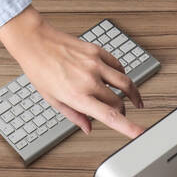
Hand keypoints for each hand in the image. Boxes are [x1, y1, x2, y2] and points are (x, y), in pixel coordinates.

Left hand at [0, 6, 144, 137]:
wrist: (35, 42)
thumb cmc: (39, 69)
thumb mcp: (53, 99)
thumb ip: (74, 115)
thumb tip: (88, 127)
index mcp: (77, 96)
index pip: (110, 116)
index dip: (129, 127)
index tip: (141, 133)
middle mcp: (89, 80)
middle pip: (119, 102)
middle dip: (122, 111)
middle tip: (121, 114)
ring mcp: (95, 64)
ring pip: (126, 82)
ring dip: (132, 93)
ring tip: (135, 99)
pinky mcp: (97, 51)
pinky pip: (118, 65)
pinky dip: (121, 74)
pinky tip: (119, 78)